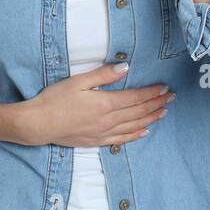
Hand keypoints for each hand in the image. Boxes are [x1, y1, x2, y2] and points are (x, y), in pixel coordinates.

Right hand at [16, 63, 175, 147]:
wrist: (38, 124)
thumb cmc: (55, 99)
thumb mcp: (78, 81)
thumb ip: (103, 75)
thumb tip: (125, 68)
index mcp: (105, 103)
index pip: (136, 97)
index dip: (152, 93)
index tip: (164, 87)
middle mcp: (108, 120)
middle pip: (139, 112)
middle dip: (156, 104)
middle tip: (171, 98)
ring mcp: (103, 133)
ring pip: (134, 126)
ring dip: (150, 118)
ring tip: (163, 112)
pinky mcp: (96, 141)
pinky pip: (122, 139)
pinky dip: (135, 135)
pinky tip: (144, 131)